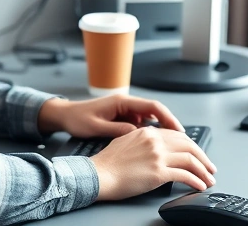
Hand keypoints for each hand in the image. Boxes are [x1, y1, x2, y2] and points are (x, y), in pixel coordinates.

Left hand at [37, 95, 184, 136]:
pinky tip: (153, 145)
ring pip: (149, 118)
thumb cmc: (77, 119)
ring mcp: (124, 110)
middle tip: (182, 140)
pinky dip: (149, 133)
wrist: (64, 115)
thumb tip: (137, 133)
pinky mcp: (122, 117)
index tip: (178, 130)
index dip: (167, 118)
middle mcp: (126, 103)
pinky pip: (140, 123)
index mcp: (122, 101)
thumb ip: (117, 129)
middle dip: (169, 125)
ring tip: (171, 145)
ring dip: (160, 130)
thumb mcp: (96, 127)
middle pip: (155, 112)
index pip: (152, 106)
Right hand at [90, 126, 216, 199]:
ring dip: (204, 171)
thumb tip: (157, 147)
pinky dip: (196, 181)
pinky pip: (184, 176)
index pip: (179, 136)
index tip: (198, 155)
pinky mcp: (158, 173)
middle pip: (189, 146)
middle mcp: (155, 141)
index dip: (192, 146)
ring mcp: (158, 156)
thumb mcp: (126, 140)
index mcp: (148, 132)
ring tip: (209, 179)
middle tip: (210, 167)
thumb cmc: (108, 162)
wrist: (98, 174)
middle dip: (203, 158)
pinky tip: (200, 186)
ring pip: (191, 160)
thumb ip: (144, 140)